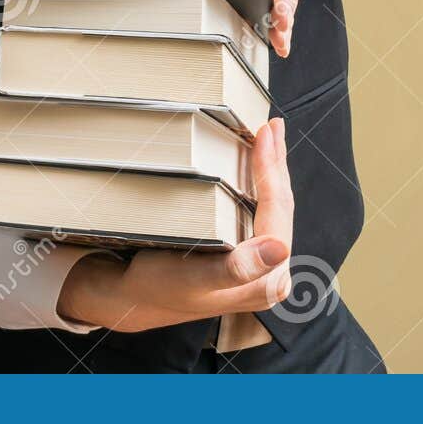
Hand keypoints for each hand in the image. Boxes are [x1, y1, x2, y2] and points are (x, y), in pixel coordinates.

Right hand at [56, 117, 293, 332]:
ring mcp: (266, 267)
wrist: (140, 298)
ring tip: (270, 138)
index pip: (277, 212)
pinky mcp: (255, 260)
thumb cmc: (162, 287)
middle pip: (282, 207)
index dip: (271, 169)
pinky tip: (257, 167)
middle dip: (276, 163)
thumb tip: (281, 249)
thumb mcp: (194, 278)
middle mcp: (274, 275)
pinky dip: (261, 184)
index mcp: (269, 279)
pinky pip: (265, 213)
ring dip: (272, 170)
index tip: (265, 133)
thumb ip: (237, 268)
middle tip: (272, 125)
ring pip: (276, 207)